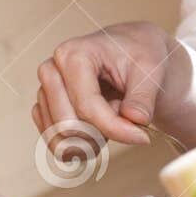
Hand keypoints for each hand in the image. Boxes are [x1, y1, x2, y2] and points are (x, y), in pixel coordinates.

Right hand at [32, 22, 172, 149]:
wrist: (131, 50)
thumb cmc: (137, 53)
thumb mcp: (151, 68)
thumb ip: (143, 96)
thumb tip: (136, 119)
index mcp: (73, 54)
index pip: (87, 106)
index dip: (115, 127)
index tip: (142, 137)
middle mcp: (51, 71)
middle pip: (68, 125)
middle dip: (102, 134)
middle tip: (128, 124)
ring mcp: (44, 91)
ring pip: (60, 138)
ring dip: (92, 141)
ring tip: (115, 121)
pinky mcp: (45, 108)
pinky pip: (56, 142)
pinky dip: (81, 145)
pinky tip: (101, 132)